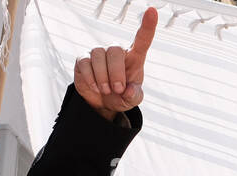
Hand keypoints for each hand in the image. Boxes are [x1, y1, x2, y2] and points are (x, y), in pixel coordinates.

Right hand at [73, 6, 157, 120]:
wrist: (103, 102)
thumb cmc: (122, 96)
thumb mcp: (132, 100)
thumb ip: (134, 96)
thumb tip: (129, 90)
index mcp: (134, 57)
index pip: (142, 39)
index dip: (147, 26)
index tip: (152, 11)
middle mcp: (116, 51)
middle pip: (115, 51)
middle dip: (116, 74)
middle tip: (118, 89)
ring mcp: (99, 53)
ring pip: (98, 56)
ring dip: (103, 78)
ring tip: (106, 90)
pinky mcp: (84, 58)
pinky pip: (85, 63)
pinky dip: (91, 79)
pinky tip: (96, 87)